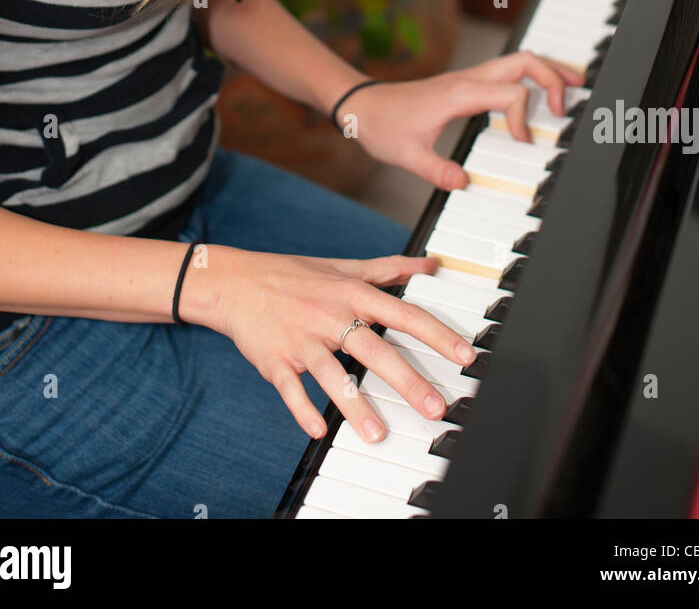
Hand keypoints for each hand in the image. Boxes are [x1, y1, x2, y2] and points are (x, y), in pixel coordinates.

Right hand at [184, 245, 477, 443]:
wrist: (235, 282)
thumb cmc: (293, 276)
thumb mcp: (343, 267)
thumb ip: (388, 269)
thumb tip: (429, 264)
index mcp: (352, 293)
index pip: (403, 314)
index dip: (436, 335)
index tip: (464, 356)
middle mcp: (330, 315)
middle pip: (374, 349)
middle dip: (408, 380)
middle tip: (436, 408)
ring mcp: (302, 339)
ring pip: (332, 373)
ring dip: (355, 405)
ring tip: (378, 434)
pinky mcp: (275, 360)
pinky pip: (290, 388)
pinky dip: (303, 408)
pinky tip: (318, 429)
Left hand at [342, 51, 586, 190]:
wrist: (364, 105)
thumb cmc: (383, 125)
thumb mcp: (406, 154)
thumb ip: (435, 170)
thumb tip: (462, 182)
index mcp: (461, 93)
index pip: (513, 92)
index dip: (526, 117)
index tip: (522, 142)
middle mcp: (470, 79)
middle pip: (525, 61)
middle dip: (554, 77)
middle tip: (570, 103)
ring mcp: (470, 78)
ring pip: (519, 61)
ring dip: (547, 72)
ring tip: (572, 88)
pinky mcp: (467, 84)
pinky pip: (507, 72)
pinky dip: (530, 78)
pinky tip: (539, 96)